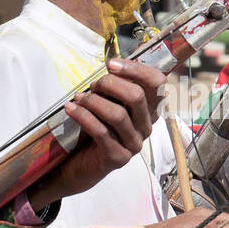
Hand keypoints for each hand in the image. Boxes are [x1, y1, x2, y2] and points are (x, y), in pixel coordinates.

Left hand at [28, 58, 164, 208]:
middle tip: (93, 85)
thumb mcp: (107, 102)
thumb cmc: (95, 127)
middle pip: (137, 97)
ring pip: (118, 115)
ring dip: (94, 101)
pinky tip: (71, 109)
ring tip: (78, 98)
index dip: (136, 69)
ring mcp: (134, 144)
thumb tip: (111, 66)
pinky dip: (83, 116)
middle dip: (110, 85)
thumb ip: (114, 88)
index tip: (111, 64)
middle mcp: (146, 127)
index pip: (158, 84)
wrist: (80, 163)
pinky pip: (102, 132)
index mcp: (149, 110)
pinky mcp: (118, 157)